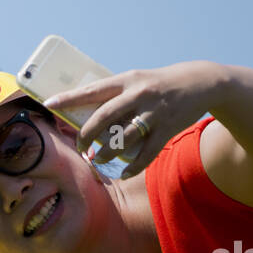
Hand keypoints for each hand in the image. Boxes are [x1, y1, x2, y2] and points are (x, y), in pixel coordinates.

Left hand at [43, 60, 225, 177]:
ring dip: (106, 153)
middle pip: (104, 116)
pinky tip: (124, 173)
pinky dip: (133, 166)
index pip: (92, 90)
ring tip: (96, 160)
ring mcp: (154, 112)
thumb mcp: (138, 81)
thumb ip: (116, 97)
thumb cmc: (161, 84)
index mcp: (127, 80)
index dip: (70, 98)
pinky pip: (146, 153)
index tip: (49, 104)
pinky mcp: (167, 128)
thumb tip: (88, 116)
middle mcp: (139, 94)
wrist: (203, 81)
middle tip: (79, 146)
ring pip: (122, 138)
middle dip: (87, 134)